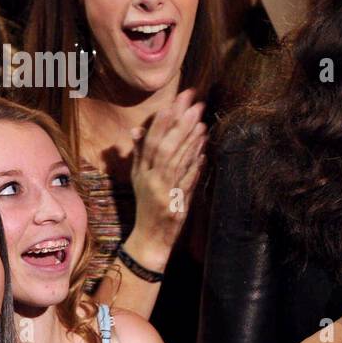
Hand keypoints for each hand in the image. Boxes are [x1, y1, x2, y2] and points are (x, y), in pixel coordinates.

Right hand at [128, 89, 206, 263]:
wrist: (151, 238)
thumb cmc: (146, 204)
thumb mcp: (139, 178)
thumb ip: (139, 154)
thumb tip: (137, 130)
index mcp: (141, 172)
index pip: (150, 143)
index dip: (161, 123)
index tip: (172, 104)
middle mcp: (151, 180)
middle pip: (165, 148)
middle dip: (180, 124)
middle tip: (194, 105)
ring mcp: (165, 192)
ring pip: (177, 162)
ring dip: (190, 141)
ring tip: (201, 122)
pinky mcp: (177, 204)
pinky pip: (187, 182)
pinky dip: (196, 166)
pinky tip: (204, 151)